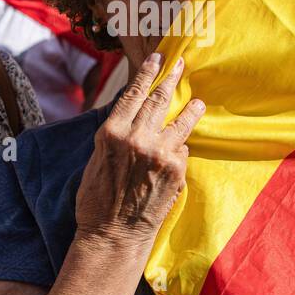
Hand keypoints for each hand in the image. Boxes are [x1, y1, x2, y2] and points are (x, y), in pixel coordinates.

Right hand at [74, 53, 204, 249]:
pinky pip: (182, 150)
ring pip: (181, 122)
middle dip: (172, 78)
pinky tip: (179, 150)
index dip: (147, 73)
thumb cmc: (97, 201)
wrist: (113, 235)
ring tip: (198, 101)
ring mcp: (160, 153)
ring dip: (191, 109)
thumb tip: (130, 116)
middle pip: (159, 100)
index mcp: (112, 132)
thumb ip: (115, 135)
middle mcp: (137, 138)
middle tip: (181, 64)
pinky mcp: (176, 170)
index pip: (134, 93)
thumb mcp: (96, 159)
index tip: (157, 59)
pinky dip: (180, 148)